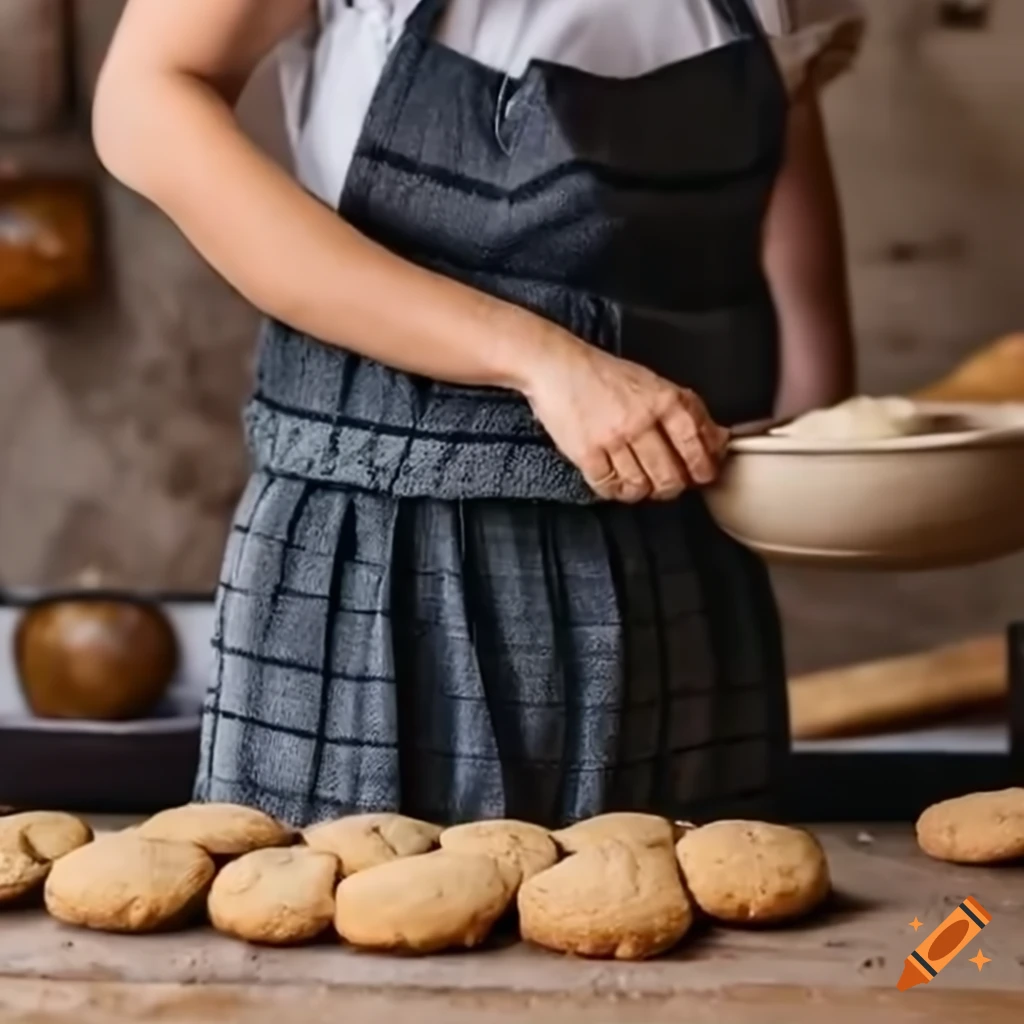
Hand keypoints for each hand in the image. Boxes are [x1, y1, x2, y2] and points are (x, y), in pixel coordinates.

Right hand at [522, 333, 729, 502]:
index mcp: (663, 400)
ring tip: (644, 483)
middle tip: (671, 484)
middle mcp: (641, 420)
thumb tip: (720, 440)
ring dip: (646, 491)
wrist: (558, 366)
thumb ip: (689, 411)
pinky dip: (617, 492)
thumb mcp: (655, 384)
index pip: (696, 446)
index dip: (704, 468)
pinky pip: (609, 488)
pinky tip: (619, 483)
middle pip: (670, 476)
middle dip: (675, 487)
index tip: (703, 475)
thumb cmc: (606, 375)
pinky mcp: (586, 453)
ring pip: (641, 486)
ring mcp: (612, 439)